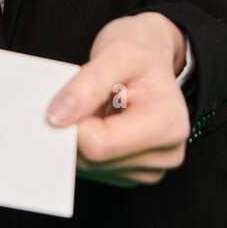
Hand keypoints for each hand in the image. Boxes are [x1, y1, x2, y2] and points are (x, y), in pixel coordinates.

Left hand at [46, 13, 190, 186]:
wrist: (152, 56)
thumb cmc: (140, 53)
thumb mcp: (117, 52)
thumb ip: (88, 85)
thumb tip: (58, 118)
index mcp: (168, 125)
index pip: (99, 144)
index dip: (76, 120)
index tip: (76, 96)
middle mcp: (166, 154)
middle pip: (93, 160)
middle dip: (79, 128)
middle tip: (91, 99)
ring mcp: (151, 169)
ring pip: (89, 168)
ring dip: (82, 136)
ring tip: (100, 108)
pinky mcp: (133, 175)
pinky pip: (93, 170)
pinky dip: (87, 146)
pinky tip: (102, 122)